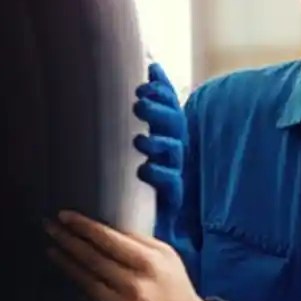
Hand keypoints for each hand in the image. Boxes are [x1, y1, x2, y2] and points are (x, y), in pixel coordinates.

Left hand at [44, 210, 224, 300]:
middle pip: (92, 257)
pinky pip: (91, 299)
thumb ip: (142, 242)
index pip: (108, 239)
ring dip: (66, 263)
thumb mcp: (169, 257)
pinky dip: (80, 286)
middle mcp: (133, 282)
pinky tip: (71, 276)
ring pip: (86, 279)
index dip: (84, 226)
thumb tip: (111, 230)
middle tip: (49, 228)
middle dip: (68, 240)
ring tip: (52, 250)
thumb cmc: (178, 288)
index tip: (65, 216)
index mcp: (149, 262)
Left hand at [133, 62, 185, 242]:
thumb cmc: (140, 189)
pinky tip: (145, 168)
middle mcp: (175, 152)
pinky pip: (172, 183)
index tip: (151, 69)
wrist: (161, 231)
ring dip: (158, 142)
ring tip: (140, 139)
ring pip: (174, 151)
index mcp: (167, 138)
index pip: (171, 105)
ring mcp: (177, 173)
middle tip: (140, 101)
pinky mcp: (174, 198)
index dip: (164, 87)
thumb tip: (123, 91)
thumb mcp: (129, 154)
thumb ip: (133, 129)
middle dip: (160, 110)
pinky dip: (160, 174)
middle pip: (174, 124)